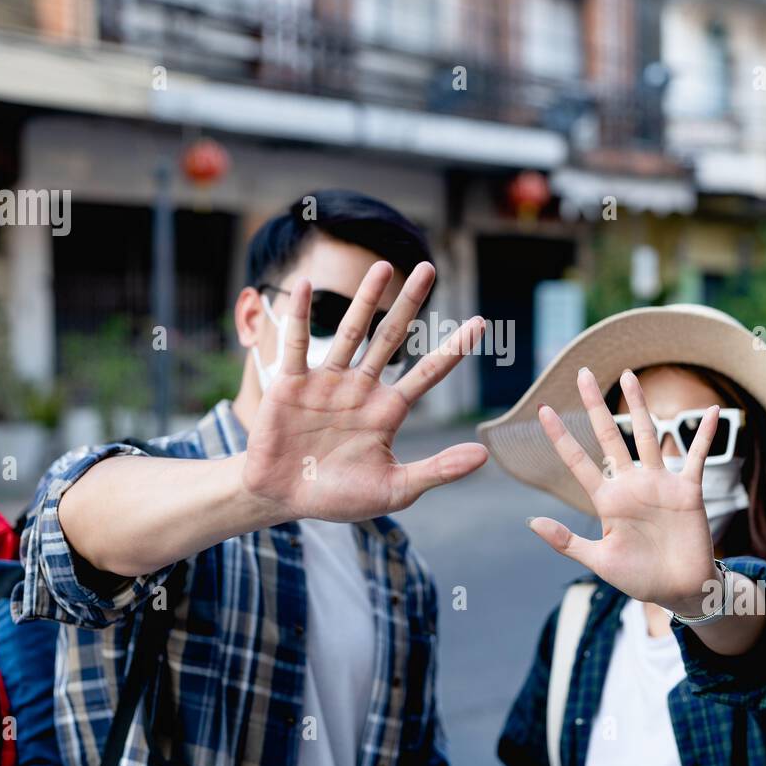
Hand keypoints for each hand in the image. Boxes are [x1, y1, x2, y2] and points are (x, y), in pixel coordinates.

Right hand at [243, 260, 488, 523]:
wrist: (282, 499)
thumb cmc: (339, 497)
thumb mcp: (394, 490)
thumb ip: (437, 470)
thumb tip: (483, 455)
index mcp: (388, 411)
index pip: (428, 373)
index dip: (453, 350)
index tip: (480, 323)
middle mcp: (361, 389)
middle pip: (391, 338)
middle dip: (410, 304)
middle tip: (428, 268)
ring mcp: (327, 382)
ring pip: (351, 332)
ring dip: (365, 299)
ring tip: (383, 266)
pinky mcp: (291, 384)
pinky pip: (298, 344)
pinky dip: (301, 315)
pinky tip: (305, 285)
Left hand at [527, 367, 722, 615]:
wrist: (680, 591)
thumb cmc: (639, 578)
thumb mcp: (599, 562)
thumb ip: (567, 542)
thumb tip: (531, 522)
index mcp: (607, 501)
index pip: (579, 462)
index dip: (561, 438)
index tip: (543, 411)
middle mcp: (631, 484)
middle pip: (610, 436)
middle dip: (596, 406)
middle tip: (581, 373)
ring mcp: (659, 484)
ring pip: (648, 436)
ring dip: (639, 406)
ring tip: (628, 376)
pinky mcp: (687, 491)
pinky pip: (696, 457)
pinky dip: (705, 434)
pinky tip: (712, 410)